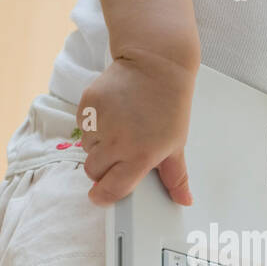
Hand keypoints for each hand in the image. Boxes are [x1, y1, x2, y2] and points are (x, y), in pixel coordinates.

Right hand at [76, 55, 195, 206]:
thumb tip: (184, 201)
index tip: (101, 197)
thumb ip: (175, 176)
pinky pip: (82, 127)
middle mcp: (117, 142)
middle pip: (93, 172)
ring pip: (88, 149)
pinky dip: (93, 125)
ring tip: (118, 128)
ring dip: (98, 146)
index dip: (104, 197)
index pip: (112, 189)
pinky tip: (111, 114)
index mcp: (141, 155)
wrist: (156, 64)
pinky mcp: (87, 105)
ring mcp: (100, 123)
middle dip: (101, 170)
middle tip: (117, 155)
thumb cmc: (169, 105)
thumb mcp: (177, 143)